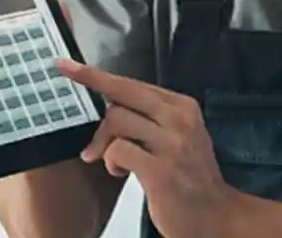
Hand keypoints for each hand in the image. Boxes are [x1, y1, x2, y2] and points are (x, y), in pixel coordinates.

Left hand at [60, 60, 235, 237]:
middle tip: (70, 93)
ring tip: (114, 162)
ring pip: (116, 119)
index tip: (67, 65)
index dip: (96, 75)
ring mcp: (172, 143)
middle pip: (122, 94)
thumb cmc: (190, 177)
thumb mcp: (179, 137)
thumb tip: (111, 108)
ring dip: (104, 143)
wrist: (214, 215)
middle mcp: (180, 119)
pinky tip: (121, 172)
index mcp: (183, 107)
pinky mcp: (161, 170)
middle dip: (90, 92)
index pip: (132, 83)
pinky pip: (117, 150)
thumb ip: (151, 118)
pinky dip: (111, 162)